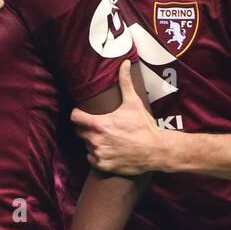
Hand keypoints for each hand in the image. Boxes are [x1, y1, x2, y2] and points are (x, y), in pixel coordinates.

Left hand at [71, 60, 165, 175]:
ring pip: (86, 145)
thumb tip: (125, 63)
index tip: (82, 113)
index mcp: (100, 124)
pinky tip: (108, 150)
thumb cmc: (144, 126)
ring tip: (107, 138)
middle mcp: (96, 140)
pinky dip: (97, 155)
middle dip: (86, 128)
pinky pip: (92, 159)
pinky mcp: (103, 165)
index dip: (77, 114)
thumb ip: (125, 83)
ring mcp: (99, 154)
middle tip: (99, 126)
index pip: (75, 118)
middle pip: (80, 132)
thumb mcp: (134, 103)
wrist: (155, 150)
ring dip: (93, 142)